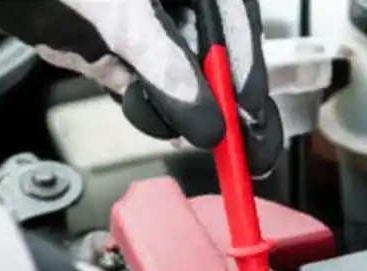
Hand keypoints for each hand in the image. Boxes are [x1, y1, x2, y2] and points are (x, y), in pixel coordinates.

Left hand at [0, 0, 283, 176]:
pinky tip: (138, 105)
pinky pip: (143, 90)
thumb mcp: (118, 12)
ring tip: (166, 117)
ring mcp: (140, 27)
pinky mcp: (112, 51)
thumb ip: (164, 63)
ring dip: (176, 110)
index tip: (254, 127)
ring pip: (181, 82)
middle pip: (216, 61)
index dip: (249, 80)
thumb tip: (205, 119)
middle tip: (246, 158)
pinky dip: (145, 107)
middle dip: (221, 108)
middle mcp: (172, 2)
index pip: (237, 29)